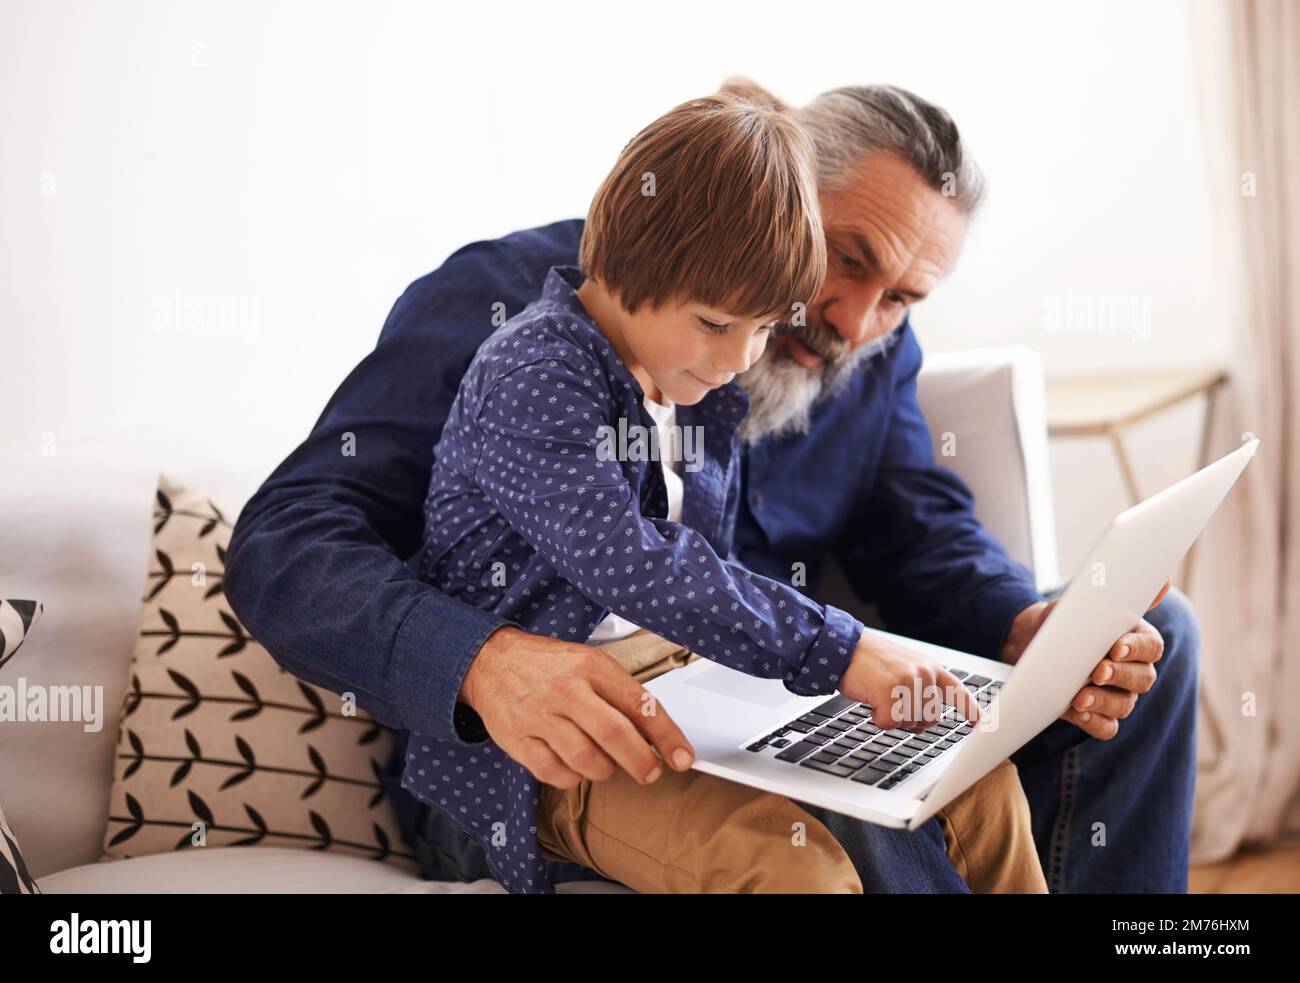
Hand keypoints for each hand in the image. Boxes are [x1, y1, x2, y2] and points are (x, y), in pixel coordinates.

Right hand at [458, 626, 695, 789]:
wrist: (491, 660)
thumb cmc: (548, 665)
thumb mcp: (588, 663)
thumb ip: (620, 694)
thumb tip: (657, 735)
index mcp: (590, 666)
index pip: (639, 704)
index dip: (666, 736)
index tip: (683, 758)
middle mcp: (565, 689)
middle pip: (614, 735)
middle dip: (640, 762)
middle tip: (649, 772)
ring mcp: (538, 715)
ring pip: (586, 760)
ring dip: (604, 771)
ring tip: (604, 763)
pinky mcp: (517, 739)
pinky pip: (555, 773)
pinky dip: (572, 778)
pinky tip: (574, 766)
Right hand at [839, 633, 981, 732]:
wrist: (844, 647)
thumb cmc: (869, 660)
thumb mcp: (904, 667)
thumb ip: (921, 686)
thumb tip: (927, 718)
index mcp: (930, 667)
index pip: (957, 691)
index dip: (969, 709)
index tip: (979, 723)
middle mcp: (924, 673)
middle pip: (931, 718)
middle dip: (911, 718)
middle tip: (891, 703)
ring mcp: (909, 681)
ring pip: (911, 723)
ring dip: (892, 717)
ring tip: (880, 696)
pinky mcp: (891, 691)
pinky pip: (890, 723)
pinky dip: (877, 718)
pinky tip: (871, 699)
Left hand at [1002, 578, 1172, 739]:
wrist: (1031, 641)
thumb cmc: (1065, 620)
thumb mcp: (1084, 601)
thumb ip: (1121, 593)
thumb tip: (1165, 581)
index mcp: (1136, 640)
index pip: (1151, 647)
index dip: (1136, 649)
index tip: (1117, 647)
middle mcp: (1133, 670)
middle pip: (1143, 679)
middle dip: (1120, 676)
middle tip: (1096, 672)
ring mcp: (1117, 695)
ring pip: (1124, 705)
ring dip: (1103, 702)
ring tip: (1079, 697)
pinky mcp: (1097, 714)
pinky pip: (1106, 727)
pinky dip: (1094, 722)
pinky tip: (1078, 713)